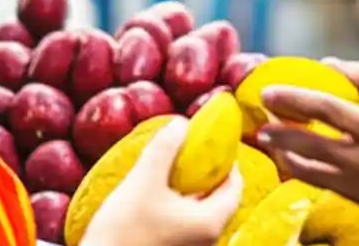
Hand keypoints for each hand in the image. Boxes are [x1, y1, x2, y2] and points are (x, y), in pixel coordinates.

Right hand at [79, 118, 242, 245]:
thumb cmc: (124, 230)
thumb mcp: (143, 182)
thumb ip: (165, 149)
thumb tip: (181, 123)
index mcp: (210, 222)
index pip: (235, 187)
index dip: (228, 162)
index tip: (213, 144)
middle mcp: (208, 240)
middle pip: (219, 200)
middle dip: (207, 175)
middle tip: (192, 153)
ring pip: (201, 213)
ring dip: (192, 191)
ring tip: (174, 170)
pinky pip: (187, 225)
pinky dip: (180, 206)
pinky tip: (160, 195)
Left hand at [256, 58, 358, 210]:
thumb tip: (327, 65)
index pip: (325, 109)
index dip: (293, 99)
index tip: (267, 92)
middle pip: (309, 143)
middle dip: (278, 130)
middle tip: (259, 119)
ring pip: (308, 170)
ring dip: (282, 154)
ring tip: (267, 140)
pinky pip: (320, 184)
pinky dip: (300, 170)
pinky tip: (288, 158)